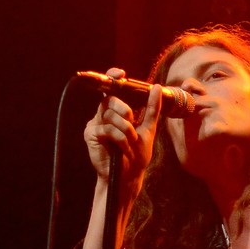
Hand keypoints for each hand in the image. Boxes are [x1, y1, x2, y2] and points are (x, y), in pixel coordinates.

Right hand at [83, 67, 161, 201]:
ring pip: (110, 114)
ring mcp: (95, 124)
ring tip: (130, 142)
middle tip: (132, 124)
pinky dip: (120, 138)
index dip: (113, 79)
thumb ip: (152, 109)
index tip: (121, 73)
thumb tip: (158, 87)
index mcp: (115, 112)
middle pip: (110, 100)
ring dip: (126, 129)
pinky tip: (123, 147)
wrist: (130, 175)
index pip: (111, 90)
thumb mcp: (148, 128)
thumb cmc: (137, 154)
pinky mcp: (91, 135)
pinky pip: (107, 129)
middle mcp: (102, 115)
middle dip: (125, 111)